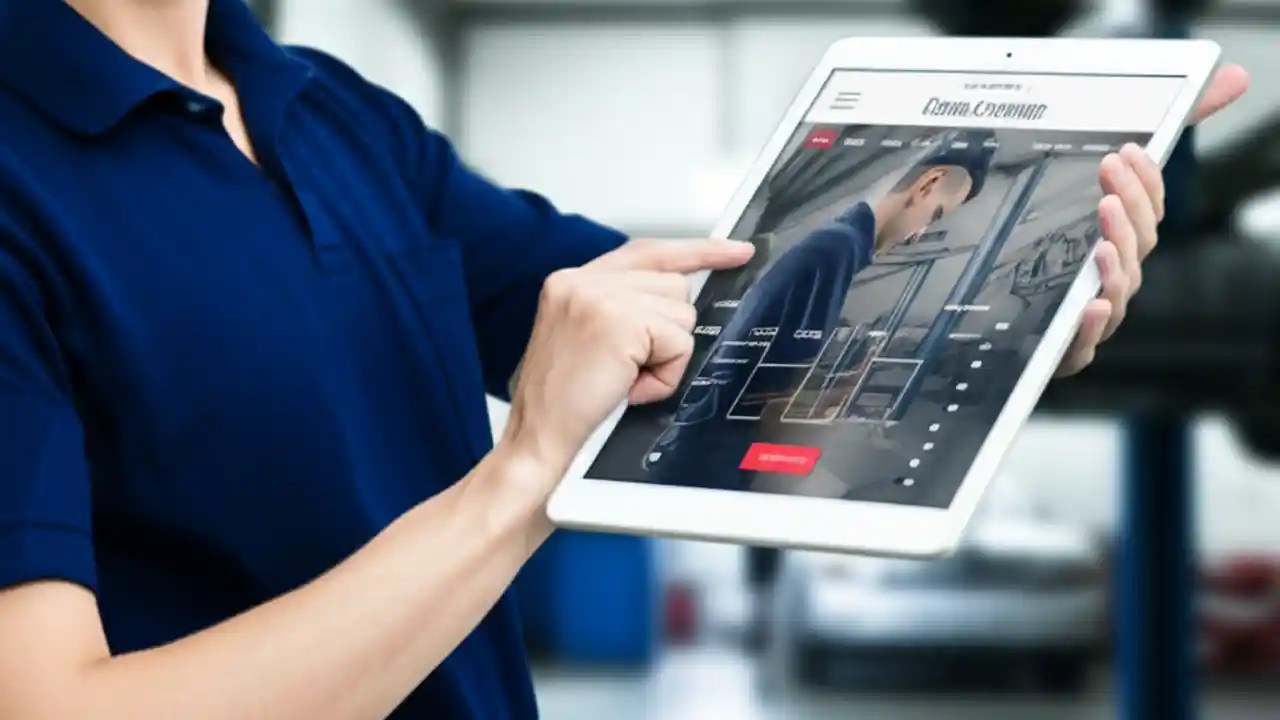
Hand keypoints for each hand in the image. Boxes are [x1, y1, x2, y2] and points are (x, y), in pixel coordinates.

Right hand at [502, 238, 754, 481]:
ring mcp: (599, 298)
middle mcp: (581, 280)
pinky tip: (629, 387)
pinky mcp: (618, 322)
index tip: (736, 251)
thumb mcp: (586, 340)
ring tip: (624, 378)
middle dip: (667, 333)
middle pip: (674, 285)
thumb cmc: (561, 403)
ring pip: (681, 314)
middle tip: (628, 368)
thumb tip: (679, 301)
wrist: (536, 439)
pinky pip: (679, 343)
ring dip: (665, 356)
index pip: (647, 251)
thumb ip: (622, 309)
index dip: (696, 251)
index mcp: (572, 281)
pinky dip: (665, 374)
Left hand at [1055, 65, 1248, 376]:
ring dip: (1116, 262)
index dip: (1146, 183)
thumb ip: (1156, 137)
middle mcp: (1115, 279)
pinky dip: (1089, 327)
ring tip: (1102, 238)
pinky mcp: (1065, 349)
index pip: (1148, 212)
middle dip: (1130, 209)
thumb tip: (1232, 77)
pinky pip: (1081, 344)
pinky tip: (1089, 307)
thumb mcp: (1095, 188)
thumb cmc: (1062, 252)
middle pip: (1137, 247)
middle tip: (1110, 173)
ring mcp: (1094, 315)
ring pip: (1118, 291)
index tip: (1128, 151)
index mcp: (1123, 242)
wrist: (1003, 323)